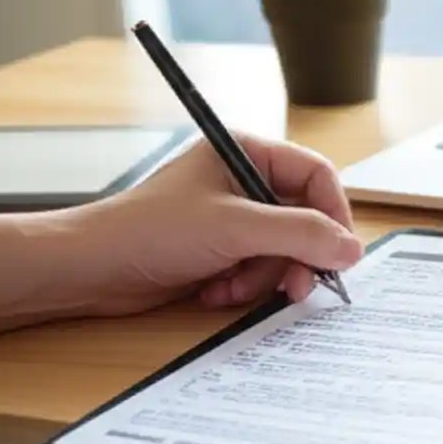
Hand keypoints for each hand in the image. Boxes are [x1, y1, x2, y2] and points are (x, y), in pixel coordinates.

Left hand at [71, 135, 362, 315]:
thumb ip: (300, 234)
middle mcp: (243, 180)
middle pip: (303, 218)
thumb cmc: (150, 230)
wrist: (89, 270)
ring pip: (283, 249)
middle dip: (296, 256)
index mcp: (247, 152)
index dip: (333, 213)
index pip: (316, 176)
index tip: (340, 251)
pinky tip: (214, 291)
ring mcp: (232, 217)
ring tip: (233, 287)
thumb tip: (353, 248)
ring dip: (264, 276)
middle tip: (298, 285)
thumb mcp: (235, 229)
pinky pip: (259, 268)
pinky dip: (243, 285)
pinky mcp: (220, 249)